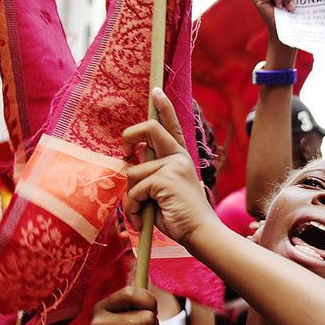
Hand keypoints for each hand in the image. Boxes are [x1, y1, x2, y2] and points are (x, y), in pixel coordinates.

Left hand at [123, 89, 217, 248]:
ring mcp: (173, 165)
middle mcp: (179, 157)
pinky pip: (135, 190)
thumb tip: (132, 161)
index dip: (163, 108)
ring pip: (134, 172)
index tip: (156, 91)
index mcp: (180, 158)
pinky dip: (134, 208)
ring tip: (143, 213)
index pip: (171, 127)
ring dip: (132, 197)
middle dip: (131, 135)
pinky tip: (144, 218)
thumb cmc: (180, 216)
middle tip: (125, 148)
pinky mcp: (164, 178)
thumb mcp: (163, 190)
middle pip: (150, 129)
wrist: (200, 232)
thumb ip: (152, 173)